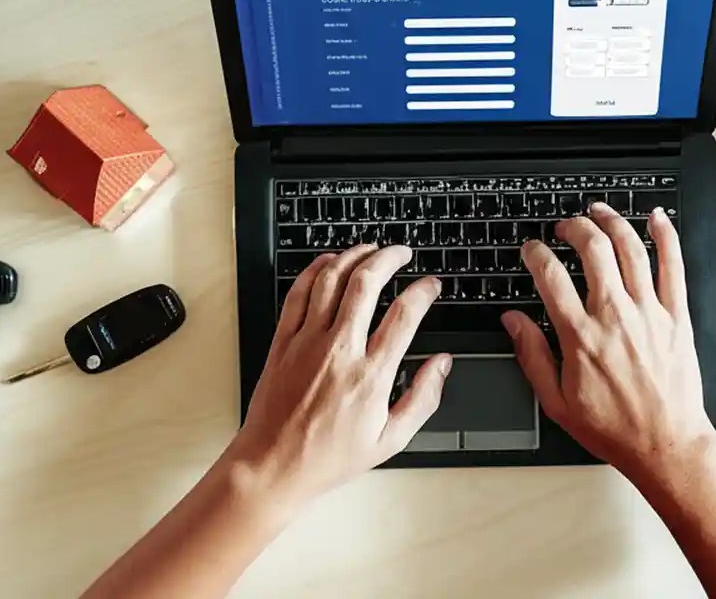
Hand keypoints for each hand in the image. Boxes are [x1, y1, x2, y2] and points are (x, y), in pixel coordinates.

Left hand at [229, 245, 450, 500]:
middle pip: (366, 284)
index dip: (423, 292)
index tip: (430, 285)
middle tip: (401, 253)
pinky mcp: (283, 342)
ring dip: (354, 256)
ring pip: (331, 280)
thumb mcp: (390, 440)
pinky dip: (315, 270)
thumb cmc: (328, 458)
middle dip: (389, 259)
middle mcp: (339, 352)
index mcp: (371, 376)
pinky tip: (328, 262)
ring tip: (370, 250)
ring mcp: (307, 343)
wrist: (273, 465)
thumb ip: (423, 398)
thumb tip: (442, 365)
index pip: (404, 316)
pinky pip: (299, 293)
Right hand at [502, 203, 714, 474]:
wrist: (666, 444)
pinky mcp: (677, 317)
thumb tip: (513, 321)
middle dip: (574, 228)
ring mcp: (649, 314)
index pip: (551, 277)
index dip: (537, 254)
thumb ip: (532, 355)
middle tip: (565, 227)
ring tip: (598, 211)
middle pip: (593, 250)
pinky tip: (656, 219)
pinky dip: (665, 237)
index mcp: (581, 337)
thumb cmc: (614, 428)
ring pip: (631, 250)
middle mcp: (615, 318)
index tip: (532, 250)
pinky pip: (673, 266)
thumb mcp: (556, 401)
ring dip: (612, 222)